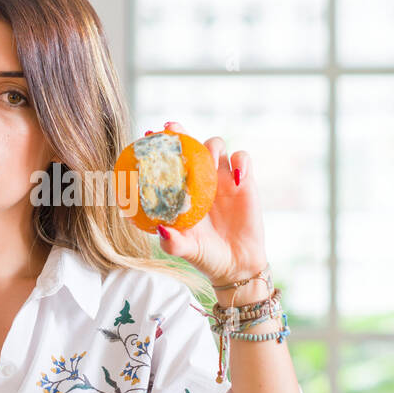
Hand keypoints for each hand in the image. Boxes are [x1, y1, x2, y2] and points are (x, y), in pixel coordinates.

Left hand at [150, 120, 267, 288]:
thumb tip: (161, 230)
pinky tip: (238, 178)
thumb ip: (173, 242)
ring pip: (216, 146)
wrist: (236, 265)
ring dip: (211, 146)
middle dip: (180, 132)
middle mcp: (200, 180)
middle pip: (190, 144)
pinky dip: (240, 162)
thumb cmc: (205, 255)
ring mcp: (222, 179)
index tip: (148, 134)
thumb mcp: (186, 249)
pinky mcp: (245, 182)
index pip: (168, 161)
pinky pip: (243, 160)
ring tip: (209, 159)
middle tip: (171, 127)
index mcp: (181, 191)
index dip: (159, 146)